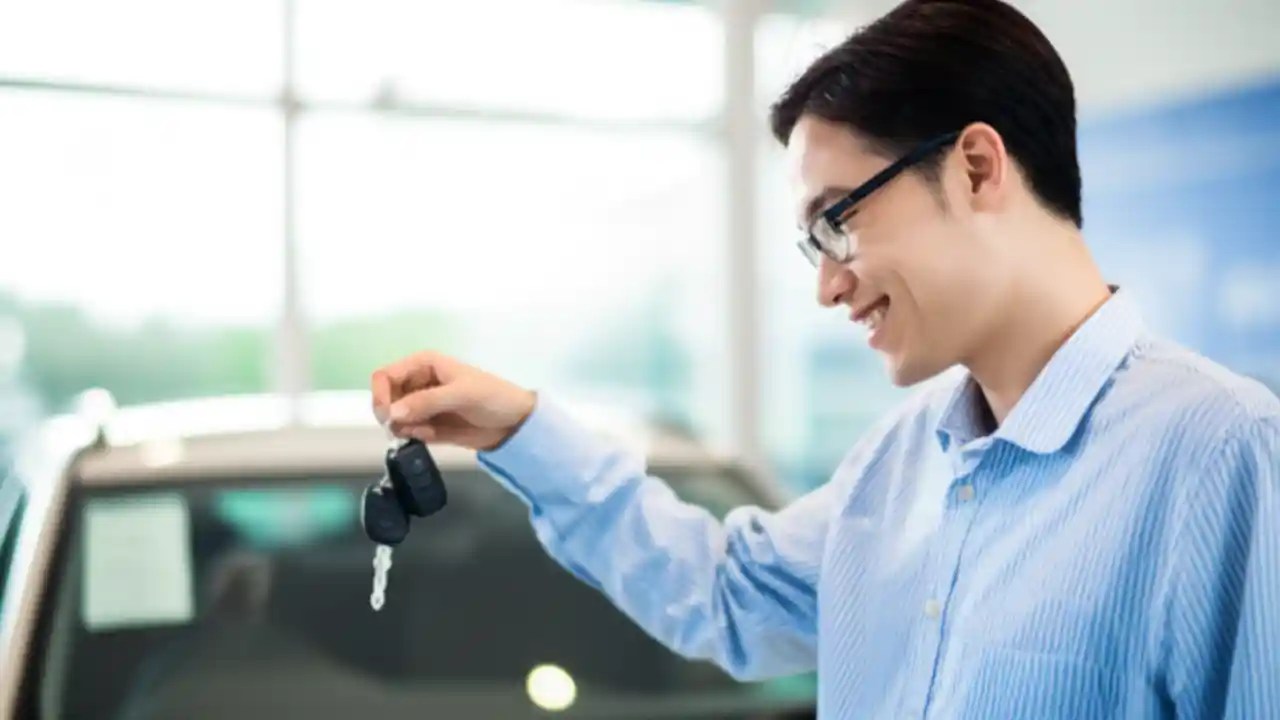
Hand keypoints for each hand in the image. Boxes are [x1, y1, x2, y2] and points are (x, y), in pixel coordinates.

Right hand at [370, 351, 536, 450]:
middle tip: (411, 427)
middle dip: (393, 415)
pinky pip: (408, 432)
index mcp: (423, 364)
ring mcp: (421, 405)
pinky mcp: (428, 425)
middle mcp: (418, 382)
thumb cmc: (493, 397)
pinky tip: (433, 435)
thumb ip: (427, 402)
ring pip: (395, 417)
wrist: (515, 423)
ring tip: (429, 430)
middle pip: (385, 398)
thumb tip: (393, 413)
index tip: (388, 415)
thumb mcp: (462, 394)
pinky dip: (416, 436)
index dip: (380, 394)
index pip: (385, 375)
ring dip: (405, 428)